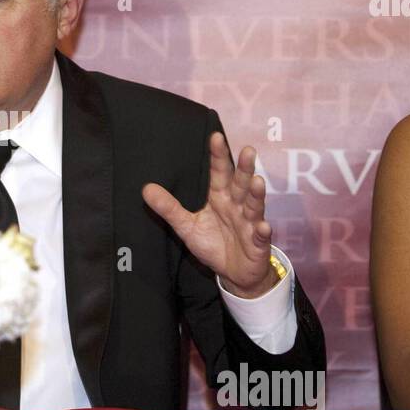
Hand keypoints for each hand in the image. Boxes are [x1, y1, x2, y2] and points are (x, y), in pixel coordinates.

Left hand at [142, 130, 274, 298]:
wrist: (234, 273)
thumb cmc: (212, 243)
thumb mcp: (187, 226)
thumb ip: (169, 208)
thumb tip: (145, 188)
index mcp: (220, 197)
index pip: (218, 172)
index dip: (217, 156)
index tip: (215, 137)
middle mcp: (237, 205)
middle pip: (240, 183)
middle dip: (244, 168)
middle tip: (247, 150)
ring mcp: (250, 222)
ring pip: (253, 205)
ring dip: (256, 194)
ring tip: (257, 181)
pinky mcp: (258, 242)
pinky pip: (260, 236)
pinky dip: (263, 231)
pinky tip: (263, 226)